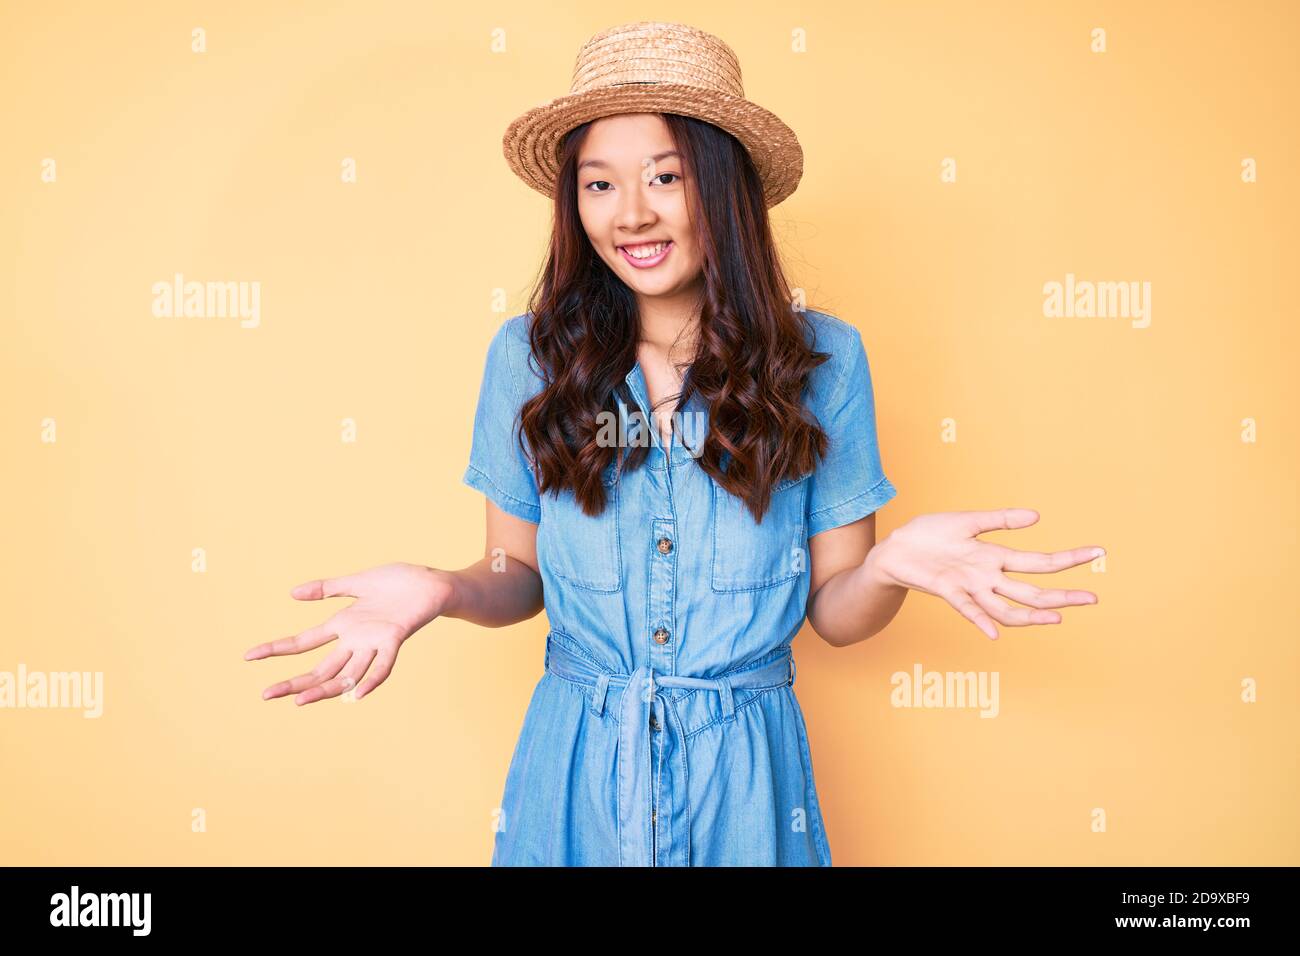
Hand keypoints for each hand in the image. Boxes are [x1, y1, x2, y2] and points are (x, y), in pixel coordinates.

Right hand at [244, 562, 451, 703]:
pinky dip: (371, 678)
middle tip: (265, 695)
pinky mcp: (395, 638)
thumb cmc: (399, 583)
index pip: (303, 642)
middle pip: (320, 667)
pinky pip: (383, 664)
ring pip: (346, 672)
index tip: (248, 656)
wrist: (433, 584)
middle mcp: (356, 639)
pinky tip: (357, 693)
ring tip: (300, 701)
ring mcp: (374, 641)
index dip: (277, 649)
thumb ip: (327, 589)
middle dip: (293, 682)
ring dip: (324, 688)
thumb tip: (292, 593)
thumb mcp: (357, 582)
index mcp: (343, 625)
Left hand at [868, 508, 1101, 640]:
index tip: (1099, 553)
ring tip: (1057, 616)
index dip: (1069, 558)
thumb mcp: (967, 521)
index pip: (1039, 561)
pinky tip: (995, 632)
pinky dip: (981, 620)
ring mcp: (969, 586)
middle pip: (1032, 591)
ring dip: (1031, 615)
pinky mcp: (946, 590)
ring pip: (1007, 608)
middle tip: (1093, 598)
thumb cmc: (929, 535)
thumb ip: (1000, 520)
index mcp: (994, 557)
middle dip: (1063, 595)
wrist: (895, 549)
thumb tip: (1038, 516)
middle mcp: (987, 577)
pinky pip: (966, 609)